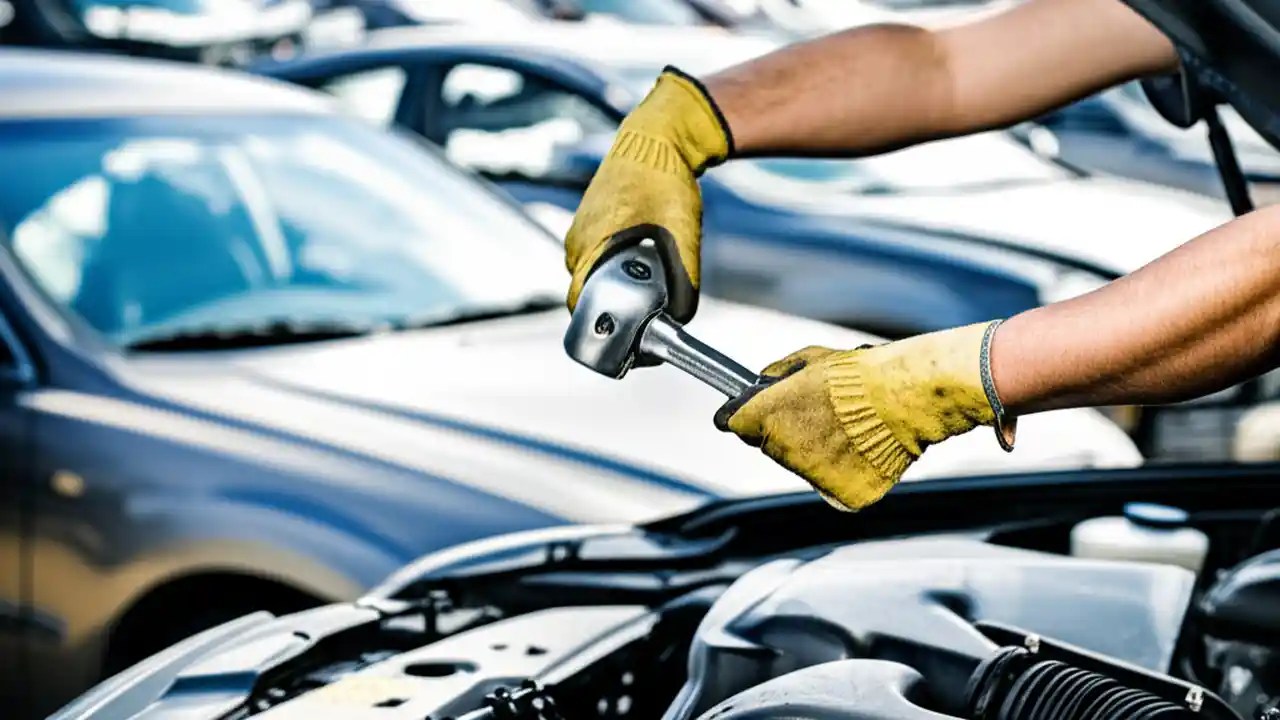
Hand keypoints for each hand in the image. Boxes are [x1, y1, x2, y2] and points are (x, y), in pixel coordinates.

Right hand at [564, 68, 730, 322]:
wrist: (656, 137)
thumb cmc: (663, 180)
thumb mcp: (681, 236)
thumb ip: (683, 280)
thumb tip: (682, 316)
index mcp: (587, 248)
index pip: (581, 307)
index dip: (605, 329)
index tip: (631, 339)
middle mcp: (576, 243)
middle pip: (590, 295)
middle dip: (617, 309)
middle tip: (651, 314)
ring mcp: (581, 231)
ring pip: (596, 276)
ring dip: (619, 286)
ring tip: (651, 284)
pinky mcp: (591, 223)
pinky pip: (599, 257)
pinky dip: (618, 266)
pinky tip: (644, 260)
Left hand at [716, 323, 1011, 510]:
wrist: (904, 398)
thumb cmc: (861, 376)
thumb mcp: (811, 359)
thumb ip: (777, 375)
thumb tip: (759, 383)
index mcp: (767, 415)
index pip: (734, 423)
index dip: (744, 417)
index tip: (749, 415)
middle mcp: (782, 450)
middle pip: (771, 447)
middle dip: (787, 433)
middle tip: (822, 416)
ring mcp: (811, 477)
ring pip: (804, 469)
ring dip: (818, 455)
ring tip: (849, 431)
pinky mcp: (841, 497)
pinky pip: (834, 489)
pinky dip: (846, 476)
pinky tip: (862, 453)